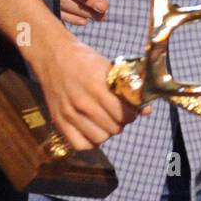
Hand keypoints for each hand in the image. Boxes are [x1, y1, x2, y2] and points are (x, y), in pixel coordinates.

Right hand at [28, 28, 148, 151]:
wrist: (53, 55)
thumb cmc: (83, 60)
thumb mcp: (108, 68)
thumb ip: (128, 89)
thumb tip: (147, 111)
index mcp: (97, 86)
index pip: (124, 114)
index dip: (132, 114)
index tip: (131, 109)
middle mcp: (82, 102)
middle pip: (114, 128)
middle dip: (121, 122)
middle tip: (119, 114)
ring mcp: (69, 113)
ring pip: (100, 138)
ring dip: (107, 132)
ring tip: (106, 121)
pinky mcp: (58, 120)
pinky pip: (80, 144)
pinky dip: (90, 141)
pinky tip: (92, 129)